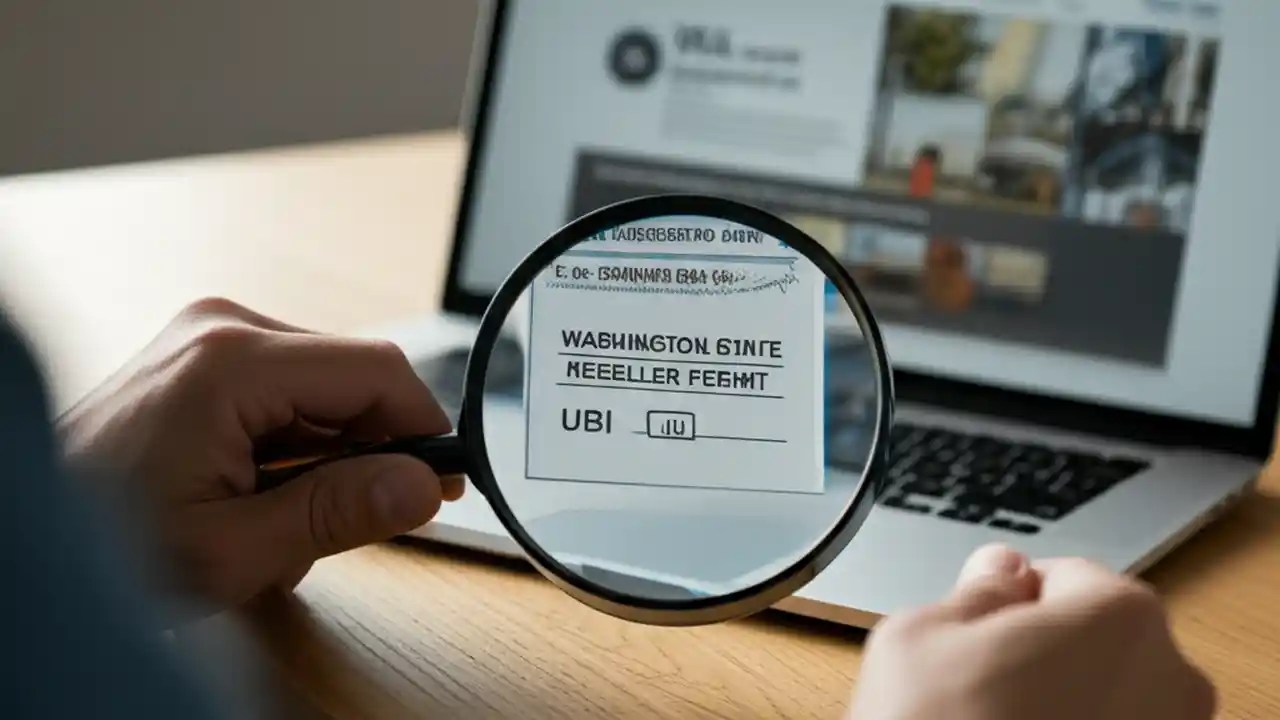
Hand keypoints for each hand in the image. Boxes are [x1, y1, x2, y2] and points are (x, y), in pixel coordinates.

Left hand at [57, 298, 460, 611]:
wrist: (23, 537)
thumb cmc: (101, 542)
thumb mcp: (230, 550)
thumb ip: (336, 514)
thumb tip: (423, 487)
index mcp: (231, 363)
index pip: (378, 371)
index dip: (426, 428)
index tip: (444, 483)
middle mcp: (222, 330)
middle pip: (354, 378)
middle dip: (368, 452)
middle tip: (348, 522)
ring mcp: (210, 338)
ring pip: (327, 389)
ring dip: (327, 457)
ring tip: (278, 518)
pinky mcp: (205, 357)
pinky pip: (291, 392)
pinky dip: (296, 447)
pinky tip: (261, 493)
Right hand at [847, 544, 1214, 719]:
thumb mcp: (921, 635)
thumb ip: (976, 590)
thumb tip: (1001, 572)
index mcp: (1120, 617)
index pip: (1062, 576)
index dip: (1007, 602)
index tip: (977, 631)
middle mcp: (1170, 681)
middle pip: (1094, 639)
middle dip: (1041, 654)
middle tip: (977, 687)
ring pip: (1103, 698)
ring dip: (1059, 704)